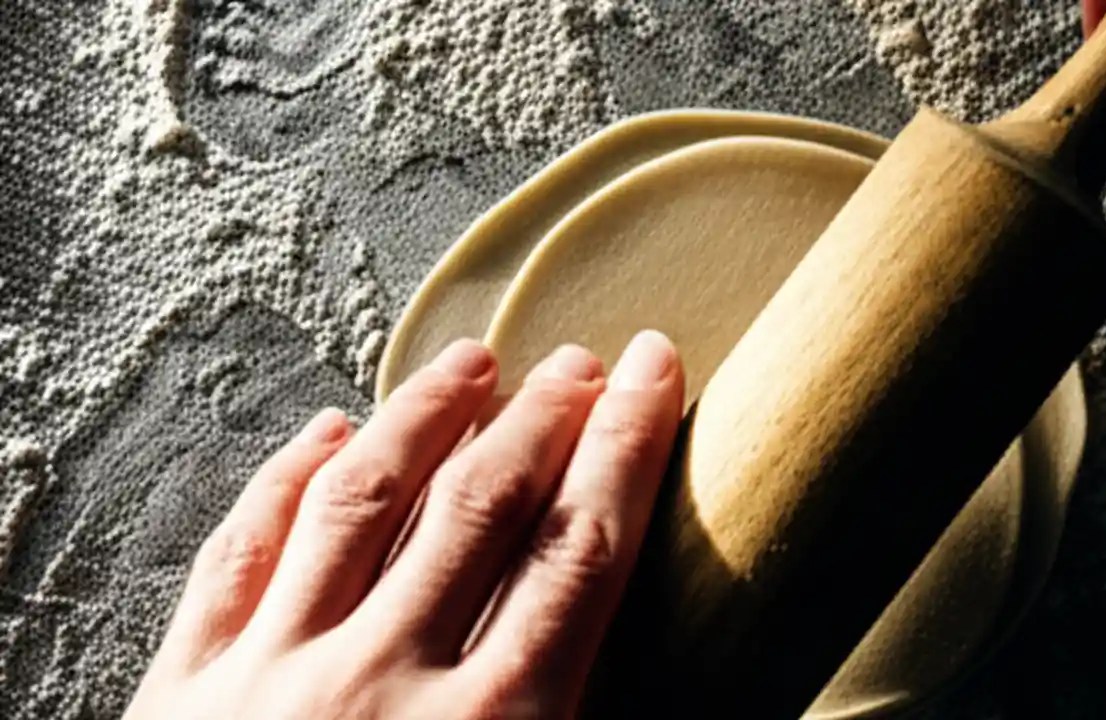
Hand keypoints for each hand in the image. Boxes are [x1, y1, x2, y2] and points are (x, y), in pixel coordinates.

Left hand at [126, 331, 684, 718]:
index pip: (578, 550)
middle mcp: (384, 684)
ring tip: (471, 360)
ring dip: (423, 417)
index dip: (625, 445)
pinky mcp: (181, 692)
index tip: (653, 370)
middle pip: (483, 507)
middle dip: (544, 417)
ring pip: (362, 501)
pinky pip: (238, 554)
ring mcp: (273, 677)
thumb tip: (666, 695)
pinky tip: (324, 431)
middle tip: (583, 358)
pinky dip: (282, 481)